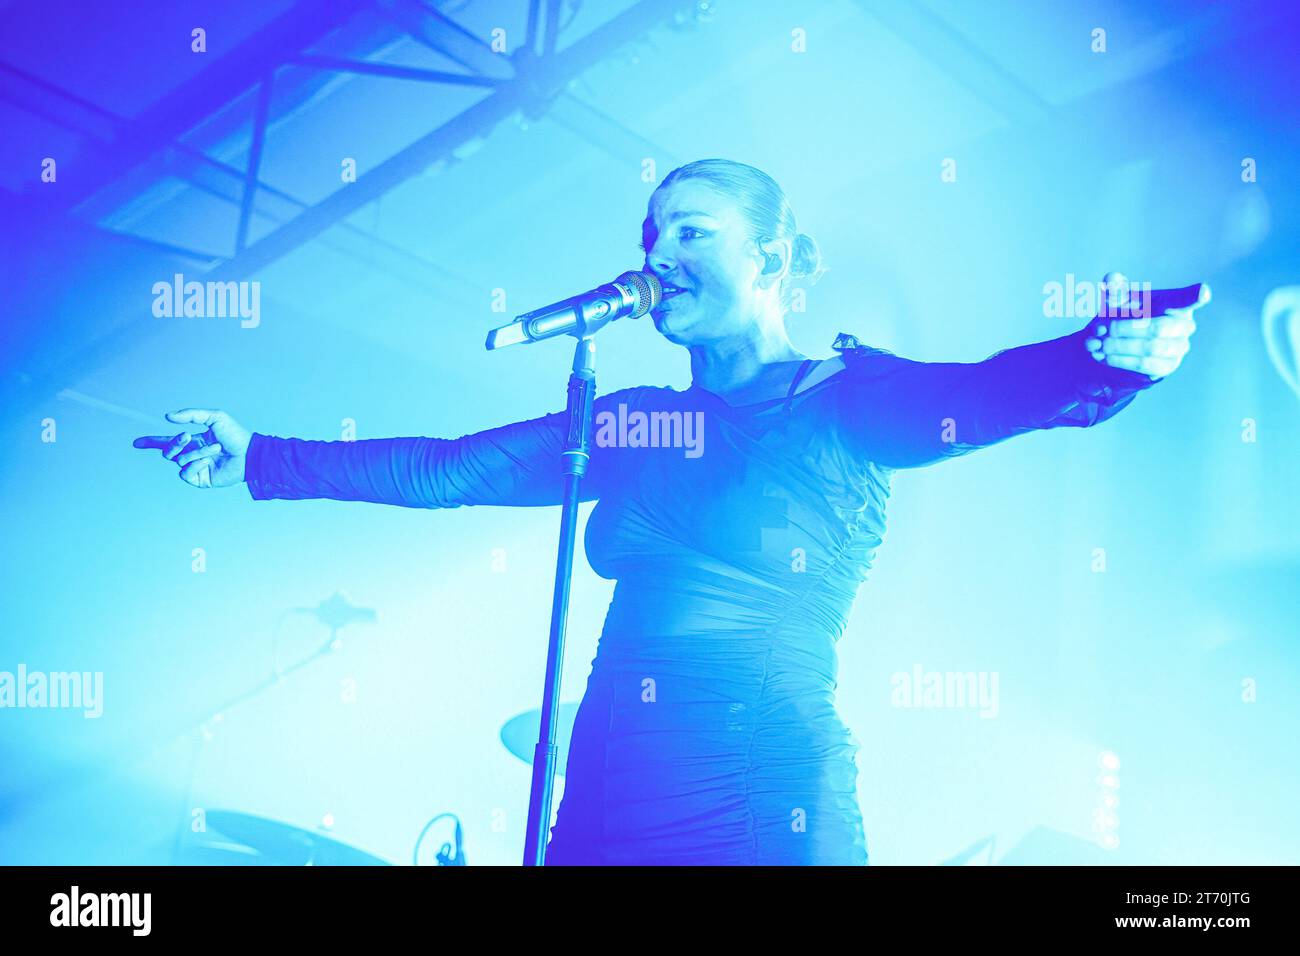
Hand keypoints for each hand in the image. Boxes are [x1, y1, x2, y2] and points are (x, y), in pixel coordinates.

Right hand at [133, 409, 251, 487]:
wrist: (249, 454)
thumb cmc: (235, 435)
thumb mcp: (214, 417)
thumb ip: (191, 415)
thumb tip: (168, 417)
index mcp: (193, 441)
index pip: (166, 441)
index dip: (151, 442)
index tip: (136, 443)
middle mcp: (191, 454)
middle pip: (167, 451)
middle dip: (174, 443)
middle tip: (187, 437)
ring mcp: (195, 468)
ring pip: (179, 460)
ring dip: (197, 452)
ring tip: (215, 449)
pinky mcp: (200, 479)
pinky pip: (185, 472)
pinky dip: (195, 464)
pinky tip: (208, 461)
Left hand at [1085, 272, 1210, 377]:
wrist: (1120, 342)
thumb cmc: (1125, 314)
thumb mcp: (1117, 300)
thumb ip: (1114, 289)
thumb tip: (1112, 278)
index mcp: (1173, 303)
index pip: (1186, 298)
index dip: (1195, 296)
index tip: (1203, 293)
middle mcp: (1184, 325)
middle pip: (1157, 328)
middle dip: (1124, 329)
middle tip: (1102, 329)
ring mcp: (1179, 347)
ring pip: (1150, 348)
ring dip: (1119, 346)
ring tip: (1099, 343)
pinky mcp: (1168, 366)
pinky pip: (1145, 365)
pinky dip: (1121, 360)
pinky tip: (1105, 356)